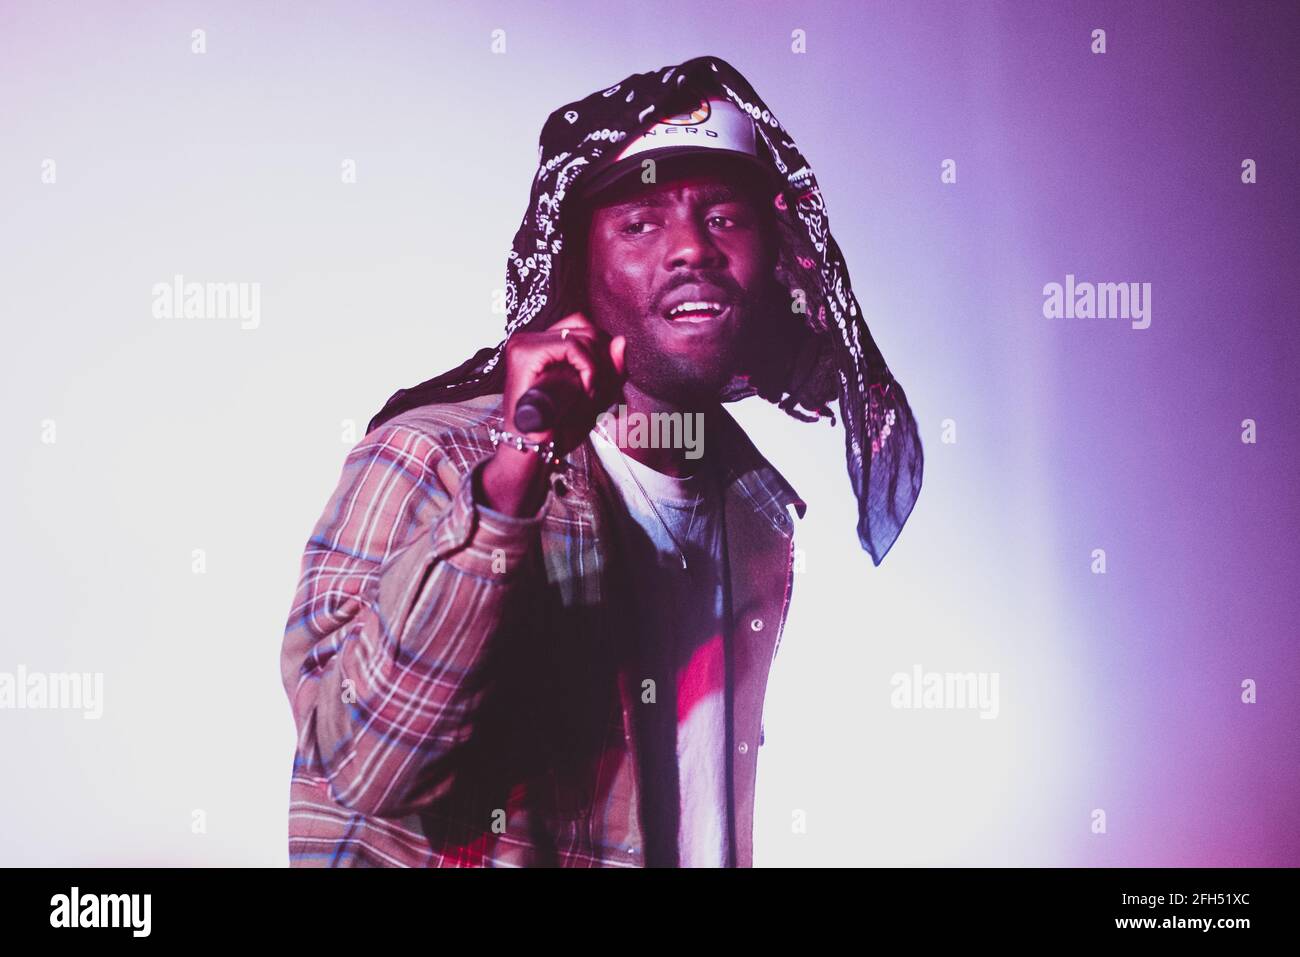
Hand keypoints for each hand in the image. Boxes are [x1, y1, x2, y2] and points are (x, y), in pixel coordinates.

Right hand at [481, 313, 625, 515]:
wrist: (536, 452)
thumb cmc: (560, 427)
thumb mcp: (596, 394)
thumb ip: (612, 370)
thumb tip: (621, 341)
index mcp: (542, 344)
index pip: (582, 324)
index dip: (602, 348)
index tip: (602, 380)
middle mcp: (530, 339)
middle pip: (586, 327)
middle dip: (604, 360)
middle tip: (599, 391)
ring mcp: (524, 344)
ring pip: (582, 336)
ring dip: (598, 367)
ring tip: (590, 395)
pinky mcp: (524, 353)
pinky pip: (572, 346)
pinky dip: (589, 368)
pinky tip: (586, 390)